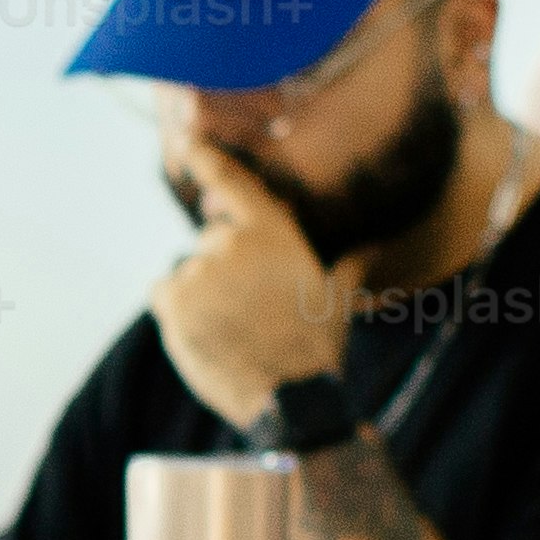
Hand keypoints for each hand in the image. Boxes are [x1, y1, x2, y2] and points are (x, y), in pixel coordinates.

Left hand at [148, 138, 350, 425]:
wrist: (290, 398)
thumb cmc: (317, 347)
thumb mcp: (339, 299)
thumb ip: (351, 263)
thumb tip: (377, 244)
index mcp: (273, 232)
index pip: (231, 183)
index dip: (206, 158)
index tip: (188, 140)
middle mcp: (232, 242)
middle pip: (211, 241)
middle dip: (223, 268)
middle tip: (248, 309)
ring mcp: (199, 269)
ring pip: (188, 272)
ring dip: (201, 294)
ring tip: (232, 329)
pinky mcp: (173, 301)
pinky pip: (163, 292)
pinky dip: (175, 309)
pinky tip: (204, 332)